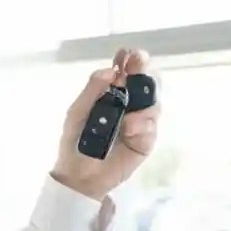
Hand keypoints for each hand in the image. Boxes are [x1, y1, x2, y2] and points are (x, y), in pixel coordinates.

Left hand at [50, 48, 160, 200]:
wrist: (79, 175)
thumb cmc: (76, 142)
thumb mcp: (77, 112)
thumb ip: (92, 90)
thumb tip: (112, 70)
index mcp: (113, 94)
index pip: (127, 72)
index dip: (131, 61)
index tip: (129, 54)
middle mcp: (130, 105)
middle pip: (147, 83)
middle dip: (145, 73)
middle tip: (140, 67)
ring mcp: (140, 122)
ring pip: (154, 104)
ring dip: (144, 104)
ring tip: (128, 117)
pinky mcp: (145, 141)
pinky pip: (151, 129)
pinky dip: (142, 126)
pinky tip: (130, 129)